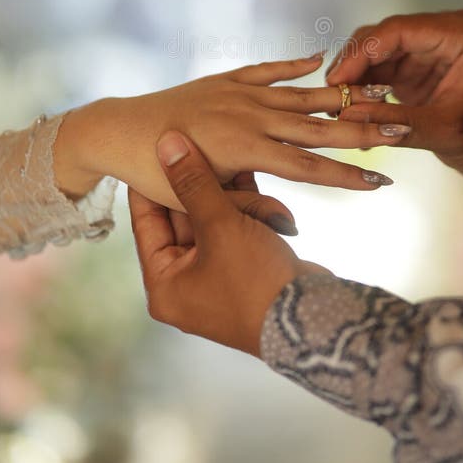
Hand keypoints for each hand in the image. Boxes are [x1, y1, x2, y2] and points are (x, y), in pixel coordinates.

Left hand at [57, 55, 394, 214]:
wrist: (116, 130)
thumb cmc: (152, 175)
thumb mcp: (197, 201)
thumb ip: (247, 205)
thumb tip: (293, 217)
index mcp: (242, 150)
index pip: (307, 167)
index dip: (347, 176)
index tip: (382, 180)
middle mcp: (247, 117)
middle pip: (315, 127)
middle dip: (361, 130)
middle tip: (400, 129)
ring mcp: (238, 94)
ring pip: (299, 95)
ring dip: (340, 96)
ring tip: (378, 91)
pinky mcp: (226, 80)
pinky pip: (267, 69)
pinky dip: (293, 64)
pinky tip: (321, 59)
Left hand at [128, 131, 327, 356]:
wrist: (315, 319)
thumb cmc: (256, 280)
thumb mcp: (220, 226)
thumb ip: (193, 183)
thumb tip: (166, 143)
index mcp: (164, 285)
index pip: (147, 221)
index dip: (149, 182)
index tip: (150, 147)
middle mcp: (185, 284)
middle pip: (182, 219)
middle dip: (199, 184)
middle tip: (194, 144)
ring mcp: (216, 278)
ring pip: (213, 219)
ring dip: (230, 196)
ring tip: (235, 163)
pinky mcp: (246, 269)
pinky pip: (236, 229)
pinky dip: (246, 207)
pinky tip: (249, 174)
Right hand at [326, 9, 462, 183]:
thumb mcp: (448, 131)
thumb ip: (398, 122)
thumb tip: (347, 116)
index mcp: (461, 33)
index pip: (398, 30)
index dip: (361, 53)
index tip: (336, 79)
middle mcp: (443, 31)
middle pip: (383, 36)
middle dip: (353, 64)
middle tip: (329, 94)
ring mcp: (429, 46)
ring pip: (377, 51)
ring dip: (355, 76)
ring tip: (336, 103)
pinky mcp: (419, 64)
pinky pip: (382, 67)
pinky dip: (365, 86)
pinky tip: (350, 107)